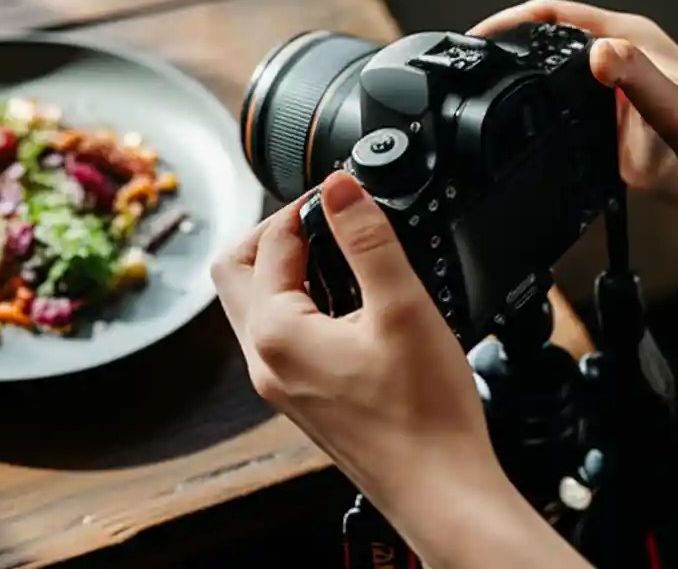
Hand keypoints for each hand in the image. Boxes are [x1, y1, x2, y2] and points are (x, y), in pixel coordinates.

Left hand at [212, 171, 587, 567]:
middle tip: (326, 219)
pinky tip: (347, 303)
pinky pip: (278, 335)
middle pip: (236, 272)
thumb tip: (339, 186)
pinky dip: (299, 304)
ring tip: (339, 254)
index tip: (342, 193)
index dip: (304, 207)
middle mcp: (263, 361)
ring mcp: (277, 383)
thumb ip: (368, 239)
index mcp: (275, 333)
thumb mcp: (402, 308)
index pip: (269, 244)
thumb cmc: (425, 415)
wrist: (441, 491)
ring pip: (254, 305)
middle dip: (275, 235)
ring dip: (285, 269)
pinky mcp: (299, 397)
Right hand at [471, 0, 677, 230]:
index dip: (510, 22)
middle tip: (467, 72)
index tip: (476, 40)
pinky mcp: (604, 137)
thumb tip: (599, 51)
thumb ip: (638, 78)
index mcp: (629, 43)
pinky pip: (558, 126)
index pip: (554, 17)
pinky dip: (535, 130)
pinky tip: (521, 145)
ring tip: (481, 105)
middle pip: (542, 48)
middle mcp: (615, 67)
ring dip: (518, 92)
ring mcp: (607, 102)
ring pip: (547, 88)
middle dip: (503, 54)